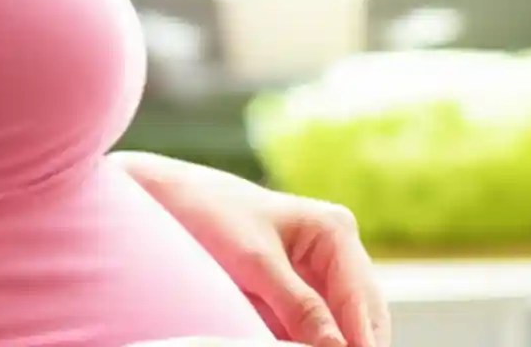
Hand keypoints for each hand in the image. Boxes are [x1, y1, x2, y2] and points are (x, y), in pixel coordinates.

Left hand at [110, 153, 390, 346]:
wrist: (168, 198)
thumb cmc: (210, 217)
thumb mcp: (255, 264)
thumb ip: (300, 307)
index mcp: (334, 230)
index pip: (360, 300)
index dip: (361, 341)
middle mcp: (336, 249)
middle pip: (362, 314)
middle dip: (356, 343)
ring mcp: (318, 271)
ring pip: (344, 323)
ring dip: (337, 344)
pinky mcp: (296, 290)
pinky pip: (316, 326)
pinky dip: (315, 344)